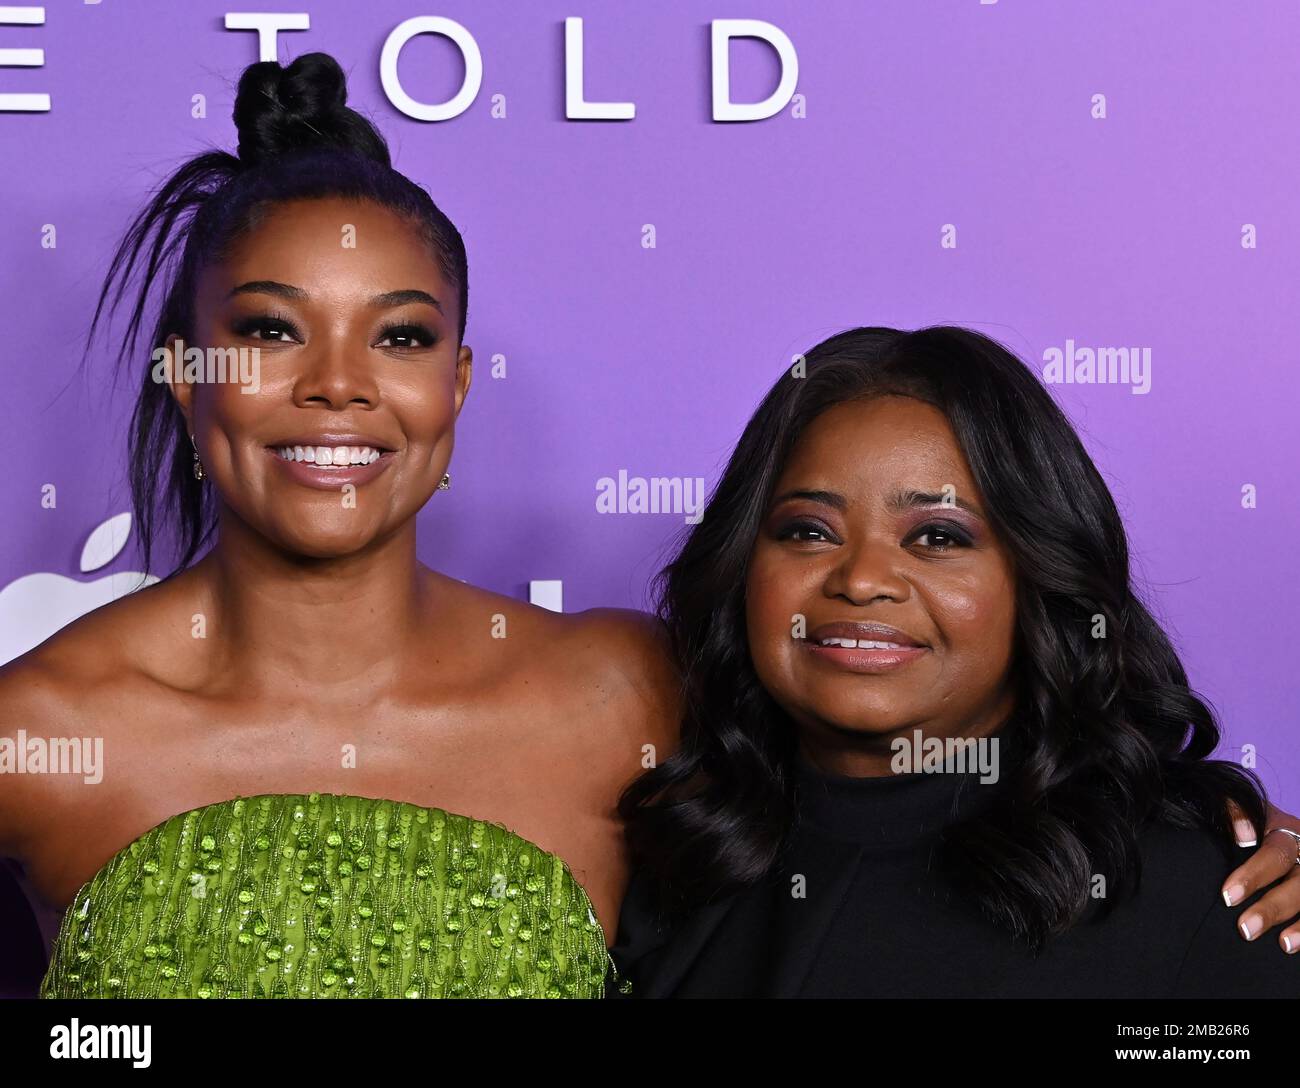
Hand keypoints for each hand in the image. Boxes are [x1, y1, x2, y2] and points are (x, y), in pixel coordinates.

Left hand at [1222, 800, 1299, 952]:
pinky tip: (1291, 944)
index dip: (1254, 874)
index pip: (1274, 853)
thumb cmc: (1244, 824)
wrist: (1266, 831)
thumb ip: (1234, 813)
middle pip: (1296, 881)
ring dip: (1297, 923)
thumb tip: (1241, 834)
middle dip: (1270, 906)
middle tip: (1243, 927)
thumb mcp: (1238, 810)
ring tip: (1282, 943)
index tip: (1227, 895)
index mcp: (1283, 829)